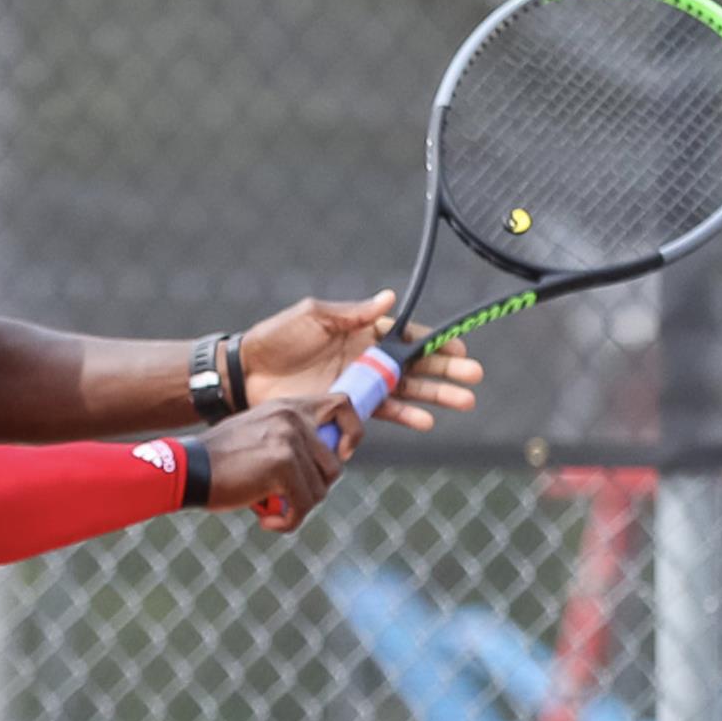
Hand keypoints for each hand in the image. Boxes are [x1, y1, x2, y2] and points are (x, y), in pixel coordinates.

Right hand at [200, 394, 363, 531]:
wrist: (188, 469)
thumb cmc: (220, 461)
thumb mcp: (259, 434)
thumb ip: (290, 439)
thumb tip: (328, 464)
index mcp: (288, 407)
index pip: (342, 405)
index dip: (351, 433)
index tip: (339, 456)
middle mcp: (292, 418)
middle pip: (333, 466)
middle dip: (312, 489)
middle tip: (285, 498)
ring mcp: (289, 440)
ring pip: (320, 490)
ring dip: (298, 508)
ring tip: (272, 510)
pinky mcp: (284, 465)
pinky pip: (304, 505)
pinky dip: (288, 521)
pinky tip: (267, 521)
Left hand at [236, 291, 482, 430]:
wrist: (247, 374)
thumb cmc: (277, 338)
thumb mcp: (313, 316)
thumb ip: (352, 314)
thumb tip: (390, 299)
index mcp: (361, 332)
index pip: (406, 336)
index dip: (434, 342)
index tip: (460, 348)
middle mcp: (365, 359)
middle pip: (415, 366)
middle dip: (446, 371)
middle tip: (475, 378)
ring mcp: (359, 385)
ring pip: (407, 391)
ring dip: (435, 396)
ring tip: (464, 402)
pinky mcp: (348, 407)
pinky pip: (384, 412)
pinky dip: (405, 416)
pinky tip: (426, 421)